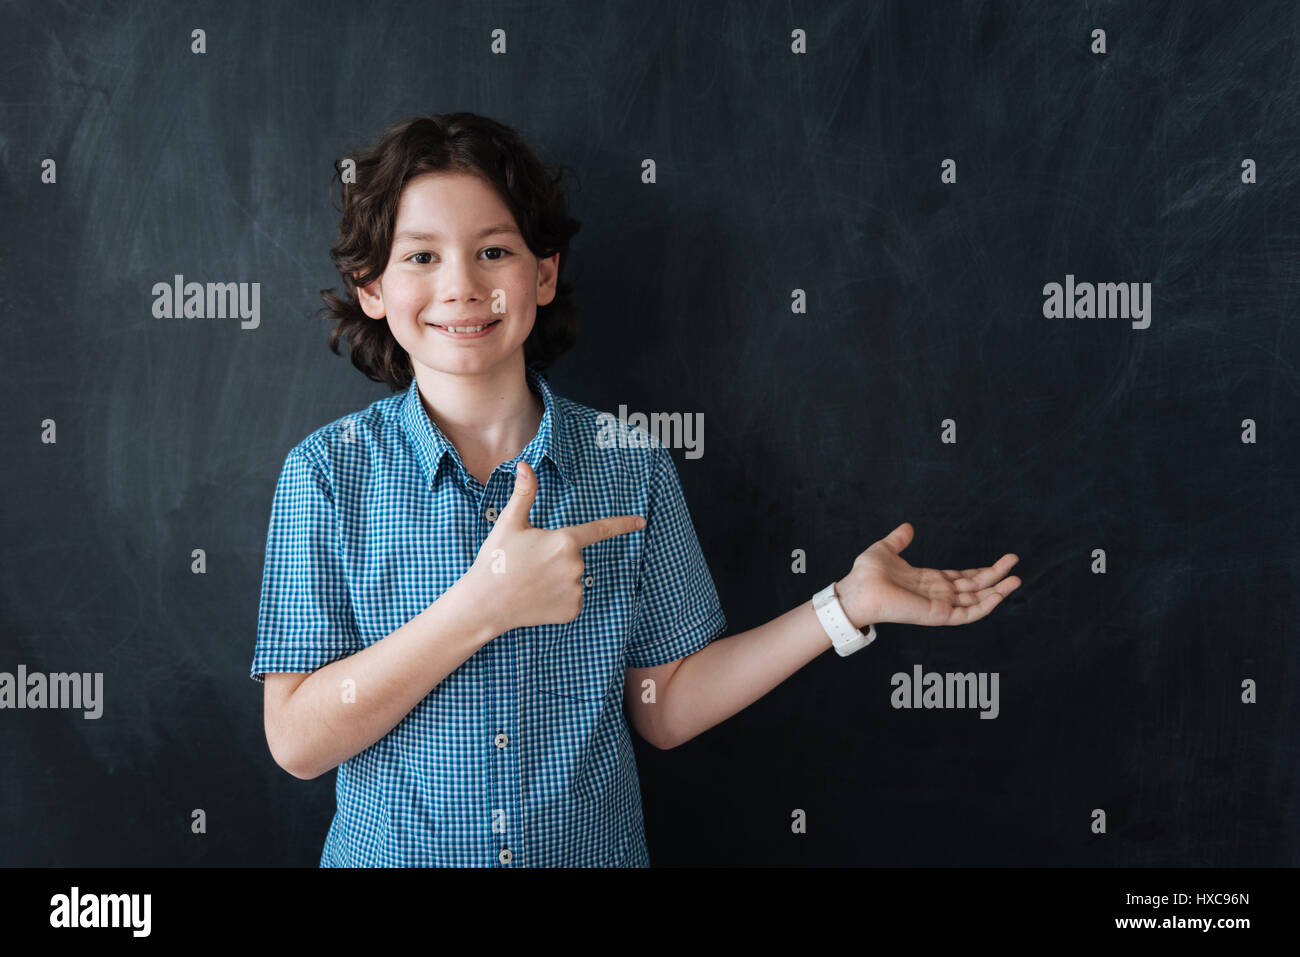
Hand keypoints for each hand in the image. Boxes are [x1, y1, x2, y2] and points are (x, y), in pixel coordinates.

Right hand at [463, 460, 646, 634]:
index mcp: (564, 541)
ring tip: (530, 581)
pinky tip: (537, 598)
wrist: (484, 604)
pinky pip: (571, 598)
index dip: (623, 524)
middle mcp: (575, 566)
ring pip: (572, 577)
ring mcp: (575, 591)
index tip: (641, 521)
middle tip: (528, 563)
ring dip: (557, 577)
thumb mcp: (509, 523)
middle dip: (556, 556)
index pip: (600, 529)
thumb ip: (524, 494)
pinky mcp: (572, 611)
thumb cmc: (496, 561)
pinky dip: (558, 598)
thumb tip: (525, 465)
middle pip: (575, 555)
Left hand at [835, 522, 1019, 627]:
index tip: (1001, 561)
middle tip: (1015, 564)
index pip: (962, 577)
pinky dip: (984, 607)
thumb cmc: (866, 574)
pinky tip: (999, 596)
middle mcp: (937, 594)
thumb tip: (908, 527)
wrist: (856, 589)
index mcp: (929, 580)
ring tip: (1017, 580)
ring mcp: (938, 606)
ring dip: (997, 592)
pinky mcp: (936, 615)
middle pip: (974, 587)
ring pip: (975, 600)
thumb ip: (899, 539)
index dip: (982, 570)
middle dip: (996, 577)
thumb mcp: (886, 549)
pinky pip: (966, 614)